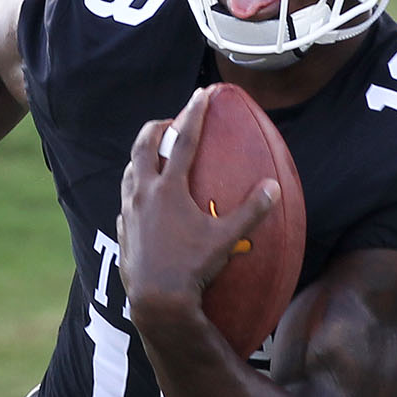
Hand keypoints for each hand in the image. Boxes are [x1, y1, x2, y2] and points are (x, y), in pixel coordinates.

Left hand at [118, 89, 279, 326]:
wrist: (156, 301)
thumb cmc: (192, 268)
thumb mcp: (226, 238)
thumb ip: (251, 210)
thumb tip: (274, 187)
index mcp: (168, 188)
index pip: (184, 140)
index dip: (195, 114)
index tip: (201, 94)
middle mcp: (143, 194)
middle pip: (144, 147)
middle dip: (156, 128)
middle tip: (168, 122)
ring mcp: (128, 212)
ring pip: (129, 172)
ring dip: (141, 158)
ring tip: (152, 157)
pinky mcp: (122, 232)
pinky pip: (126, 203)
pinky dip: (135, 192)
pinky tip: (142, 202)